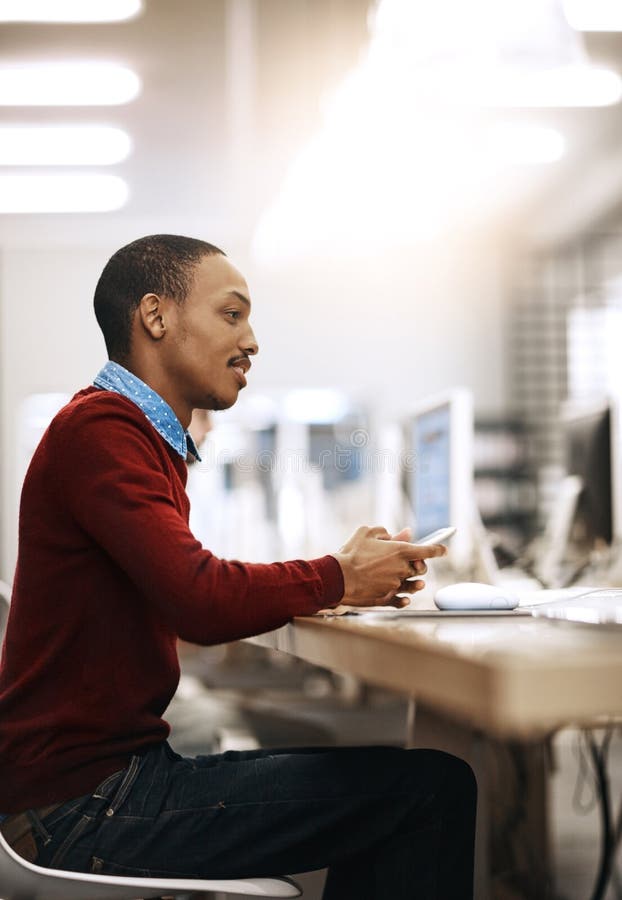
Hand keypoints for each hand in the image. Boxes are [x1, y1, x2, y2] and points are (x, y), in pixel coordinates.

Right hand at [331, 525, 445, 608]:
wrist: (337, 577)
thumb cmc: (350, 553)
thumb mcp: (366, 533)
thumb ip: (385, 532)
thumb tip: (397, 534)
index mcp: (399, 551)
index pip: (427, 550)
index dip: (438, 549)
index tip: (443, 550)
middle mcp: (401, 569)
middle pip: (420, 569)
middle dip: (420, 565)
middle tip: (415, 563)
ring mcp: (394, 585)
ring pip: (412, 585)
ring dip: (416, 583)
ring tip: (418, 583)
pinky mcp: (385, 598)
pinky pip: (400, 600)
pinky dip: (404, 598)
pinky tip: (406, 597)